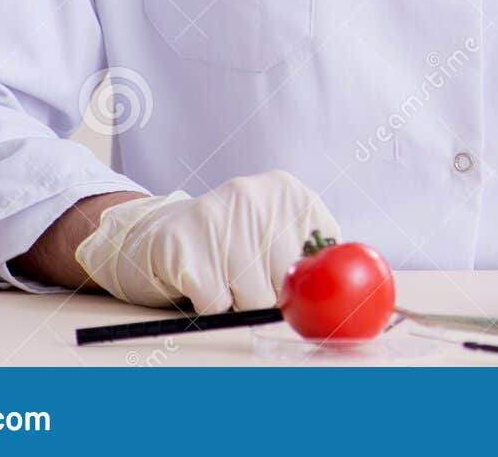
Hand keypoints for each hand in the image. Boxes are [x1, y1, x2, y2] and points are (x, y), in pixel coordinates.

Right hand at [73, 170, 338, 313]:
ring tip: (221, 275)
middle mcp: (256, 195)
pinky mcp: (182, 244)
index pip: (323, 254)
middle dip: (268, 294)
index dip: (307, 282)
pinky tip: (198, 280)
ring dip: (236, 301)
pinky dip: (209, 305)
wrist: (153, 233)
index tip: (293, 286)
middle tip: (245, 277)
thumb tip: (345, 292)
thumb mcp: (275, 232)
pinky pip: (216, 303)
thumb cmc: (227, 243)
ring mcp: (217, 215)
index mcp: (289, 192)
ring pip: (253, 296)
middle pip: (287, 281)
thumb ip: (310, 254)